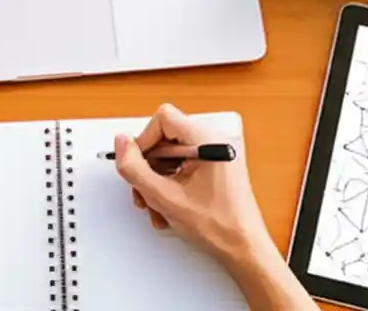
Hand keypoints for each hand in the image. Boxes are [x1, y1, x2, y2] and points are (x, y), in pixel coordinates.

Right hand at [111, 104, 270, 266]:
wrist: (244, 248)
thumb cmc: (220, 227)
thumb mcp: (165, 197)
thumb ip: (136, 168)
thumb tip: (122, 144)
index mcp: (207, 141)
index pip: (164, 119)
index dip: (144, 141)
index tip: (138, 163)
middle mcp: (215, 142)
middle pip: (165, 138)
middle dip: (149, 167)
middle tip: (144, 190)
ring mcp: (217, 155)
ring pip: (171, 155)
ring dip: (157, 180)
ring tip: (157, 204)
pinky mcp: (215, 168)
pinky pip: (183, 166)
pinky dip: (171, 184)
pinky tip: (169, 206)